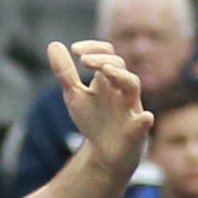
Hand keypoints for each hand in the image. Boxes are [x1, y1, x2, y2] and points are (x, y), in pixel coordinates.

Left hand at [50, 40, 151, 175]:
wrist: (106, 152)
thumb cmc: (94, 119)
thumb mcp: (75, 95)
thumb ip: (65, 72)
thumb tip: (53, 44)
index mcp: (108, 79)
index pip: (106, 54)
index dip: (92, 48)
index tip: (74, 49)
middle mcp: (121, 89)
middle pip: (118, 66)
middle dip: (102, 61)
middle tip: (84, 61)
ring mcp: (130, 108)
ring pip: (132, 86)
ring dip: (120, 76)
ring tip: (105, 71)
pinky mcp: (136, 131)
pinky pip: (143, 123)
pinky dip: (143, 120)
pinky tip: (144, 118)